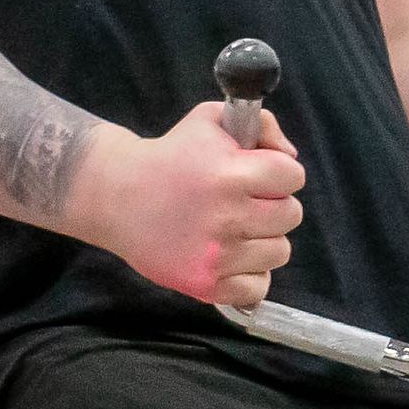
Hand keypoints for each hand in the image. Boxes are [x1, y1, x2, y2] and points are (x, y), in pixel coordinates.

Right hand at [91, 107, 301, 307]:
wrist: (116, 196)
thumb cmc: (171, 156)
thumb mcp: (210, 120)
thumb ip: (260, 124)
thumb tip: (290, 156)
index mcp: (229, 173)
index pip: (292, 176)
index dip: (280, 173)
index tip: (259, 175)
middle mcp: (225, 216)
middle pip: (291, 215)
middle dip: (273, 205)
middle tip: (245, 202)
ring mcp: (216, 255)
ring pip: (279, 252)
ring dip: (263, 239)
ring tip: (235, 228)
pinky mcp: (205, 284)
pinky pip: (257, 288)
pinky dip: (249, 275)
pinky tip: (231, 257)